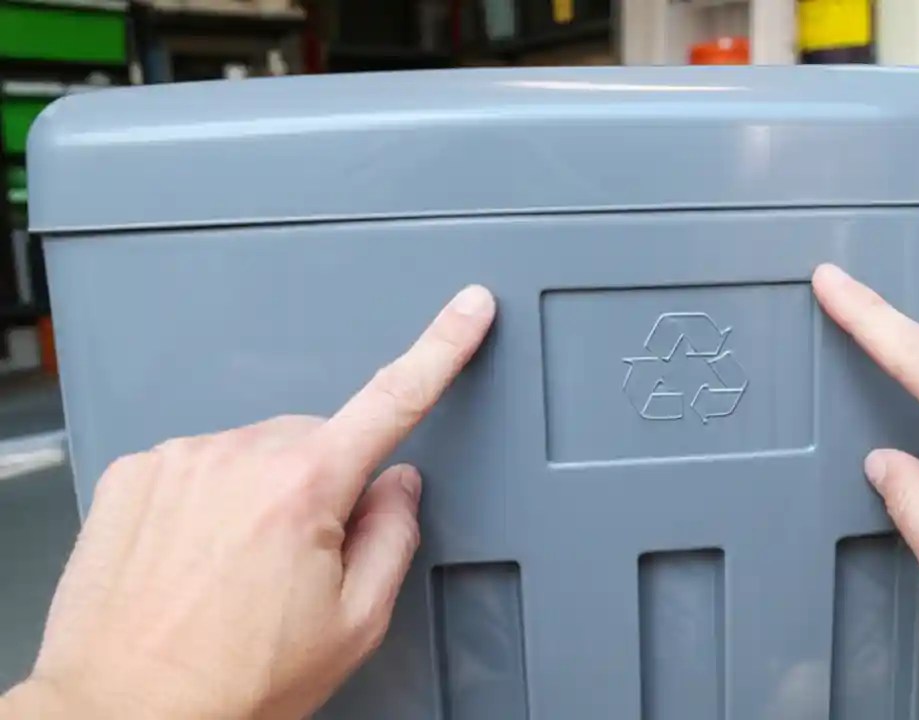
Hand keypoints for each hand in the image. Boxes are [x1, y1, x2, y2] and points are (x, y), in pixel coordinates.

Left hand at [1, 286, 495, 719]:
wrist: (122, 714)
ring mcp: (178, 460)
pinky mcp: (134, 474)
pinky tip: (197, 560)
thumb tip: (397, 487)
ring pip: (255, 454)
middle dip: (323, 486)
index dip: (442, 348)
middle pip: (316, 442)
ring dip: (262, 495)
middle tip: (299, 565)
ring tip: (235, 573)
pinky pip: (199, 466)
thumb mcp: (353, 624)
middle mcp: (238, 456)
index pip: (393, 400)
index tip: (468, 308)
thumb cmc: (232, 683)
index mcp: (304, 488)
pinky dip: (210, 501)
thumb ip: (394, 538)